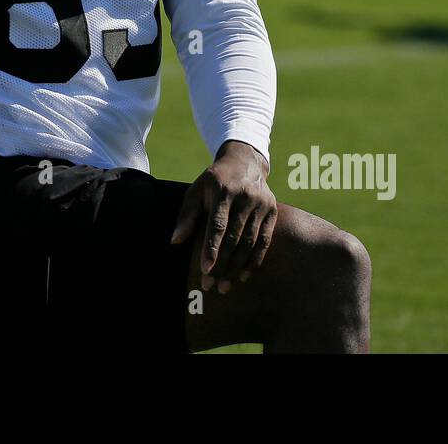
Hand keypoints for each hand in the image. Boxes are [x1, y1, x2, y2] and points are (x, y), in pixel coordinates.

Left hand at [171, 140, 275, 294]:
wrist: (244, 161)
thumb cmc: (214, 181)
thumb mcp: (196, 190)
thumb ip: (186, 215)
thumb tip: (175, 241)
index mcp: (222, 190)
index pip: (217, 224)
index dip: (211, 248)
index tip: (205, 269)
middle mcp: (245, 197)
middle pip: (233, 237)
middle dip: (222, 264)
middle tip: (211, 285)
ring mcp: (261, 204)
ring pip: (249, 242)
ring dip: (237, 267)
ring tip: (225, 286)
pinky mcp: (272, 211)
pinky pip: (265, 241)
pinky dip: (254, 260)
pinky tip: (243, 276)